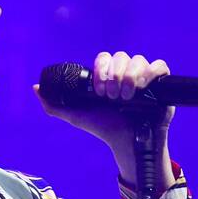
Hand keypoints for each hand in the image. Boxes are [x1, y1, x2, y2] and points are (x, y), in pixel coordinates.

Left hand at [34, 51, 175, 155]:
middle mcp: (125, 73)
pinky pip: (159, 66)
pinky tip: (141, 89)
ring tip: (126, 97)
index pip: (104, 58)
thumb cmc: (104, 127)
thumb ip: (54, 105)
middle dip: (114, 75)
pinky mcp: (162, 83)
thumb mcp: (76, 116)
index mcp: (107, 76)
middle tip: (111, 96)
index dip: (101, 70)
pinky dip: (150, 73)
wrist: (127, 142)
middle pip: (121, 56)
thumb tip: (35, 88)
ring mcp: (144, 77)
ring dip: (129, 77)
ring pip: (138, 60)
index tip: (97, 90)